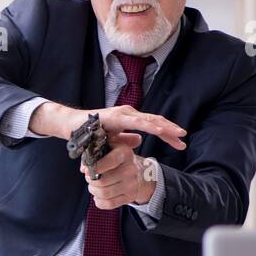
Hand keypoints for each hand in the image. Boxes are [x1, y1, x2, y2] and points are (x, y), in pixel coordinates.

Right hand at [30, 102, 186, 150]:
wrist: (72, 127)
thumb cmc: (90, 134)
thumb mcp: (113, 140)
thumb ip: (126, 140)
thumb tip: (140, 142)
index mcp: (129, 118)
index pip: (153, 125)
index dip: (167, 133)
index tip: (180, 142)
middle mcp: (129, 113)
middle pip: (155, 122)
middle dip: (170, 131)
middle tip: (183, 140)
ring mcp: (123, 113)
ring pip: (149, 120)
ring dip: (165, 128)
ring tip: (177, 134)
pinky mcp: (117, 117)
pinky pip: (136, 122)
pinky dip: (149, 126)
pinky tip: (159, 130)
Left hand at [79, 133, 159, 209]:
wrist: (141, 172)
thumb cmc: (120, 160)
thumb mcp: (111, 149)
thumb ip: (95, 155)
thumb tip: (84, 168)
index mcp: (125, 154)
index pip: (110, 161)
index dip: (95, 167)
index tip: (87, 170)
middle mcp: (130, 169)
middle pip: (103, 181)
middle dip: (91, 181)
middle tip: (90, 178)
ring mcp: (132, 184)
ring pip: (104, 193)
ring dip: (94, 191)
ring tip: (93, 186)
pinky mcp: (130, 196)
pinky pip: (110, 204)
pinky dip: (100, 202)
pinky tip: (98, 196)